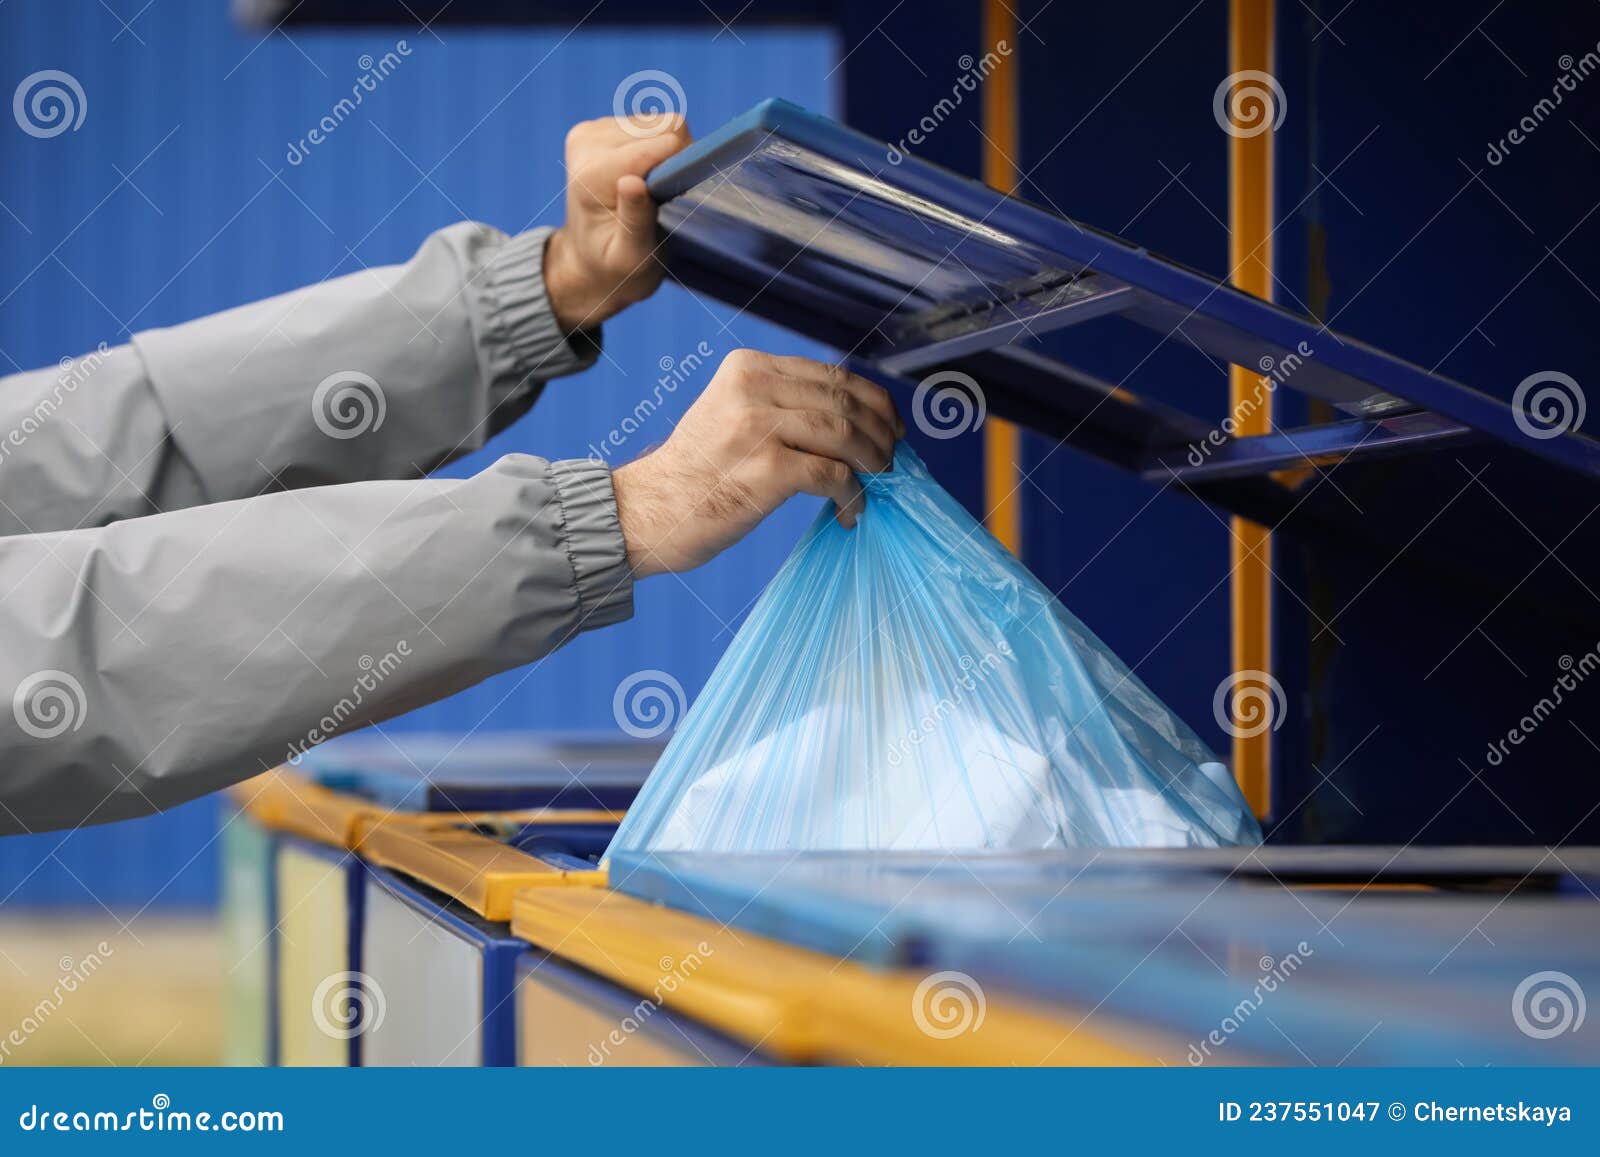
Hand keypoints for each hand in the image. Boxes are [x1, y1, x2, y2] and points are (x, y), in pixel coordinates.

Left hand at [544, 115, 692, 331]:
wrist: (589, 262)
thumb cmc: (615, 267)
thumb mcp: (630, 257)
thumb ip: (635, 220)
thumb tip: (633, 182)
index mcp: (592, 174)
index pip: (662, 145)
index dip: (681, 170)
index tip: (675, 202)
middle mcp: (587, 143)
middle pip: (663, 128)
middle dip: (674, 160)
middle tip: (663, 199)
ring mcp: (591, 131)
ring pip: (659, 123)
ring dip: (666, 155)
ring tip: (653, 191)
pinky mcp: (599, 128)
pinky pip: (649, 124)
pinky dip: (656, 149)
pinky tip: (644, 177)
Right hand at [611, 350, 905, 576]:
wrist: (647, 511)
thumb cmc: (696, 473)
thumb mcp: (732, 414)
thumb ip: (781, 404)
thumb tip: (854, 418)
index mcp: (749, 367)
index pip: (833, 376)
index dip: (875, 401)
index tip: (893, 427)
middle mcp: (753, 387)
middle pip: (846, 403)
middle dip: (881, 434)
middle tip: (892, 462)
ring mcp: (759, 427)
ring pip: (847, 435)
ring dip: (874, 464)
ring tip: (878, 484)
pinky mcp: (766, 470)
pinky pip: (834, 477)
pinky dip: (853, 496)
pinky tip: (850, 512)